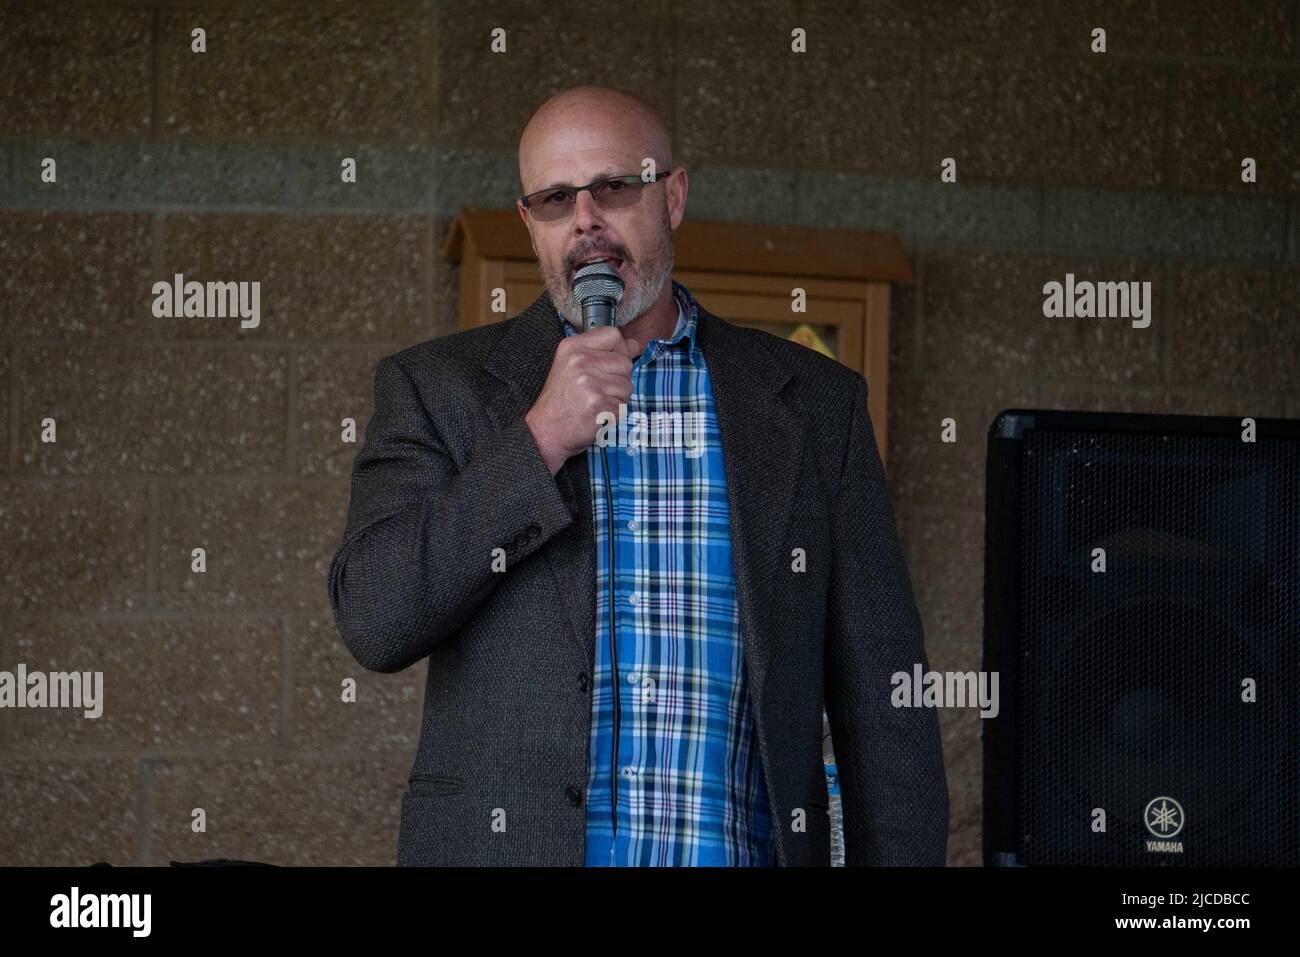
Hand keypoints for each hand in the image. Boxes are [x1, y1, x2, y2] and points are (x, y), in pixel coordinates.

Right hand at [525, 326, 639, 475]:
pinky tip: (596, 414)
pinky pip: (623, 405)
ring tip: (595, 403)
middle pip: (625, 361)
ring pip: (627, 385)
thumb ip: (602, 352)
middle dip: (618, 378)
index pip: (613, 335)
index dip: (619, 350)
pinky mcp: (598, 404)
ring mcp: (589, 383)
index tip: (609, 365)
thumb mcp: (572, 365)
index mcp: (573, 347)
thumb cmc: (561, 400)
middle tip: (597, 390)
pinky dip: (614, 414)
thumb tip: (634, 343)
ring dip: (617, 398)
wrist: (545, 430)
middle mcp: (580, 361)